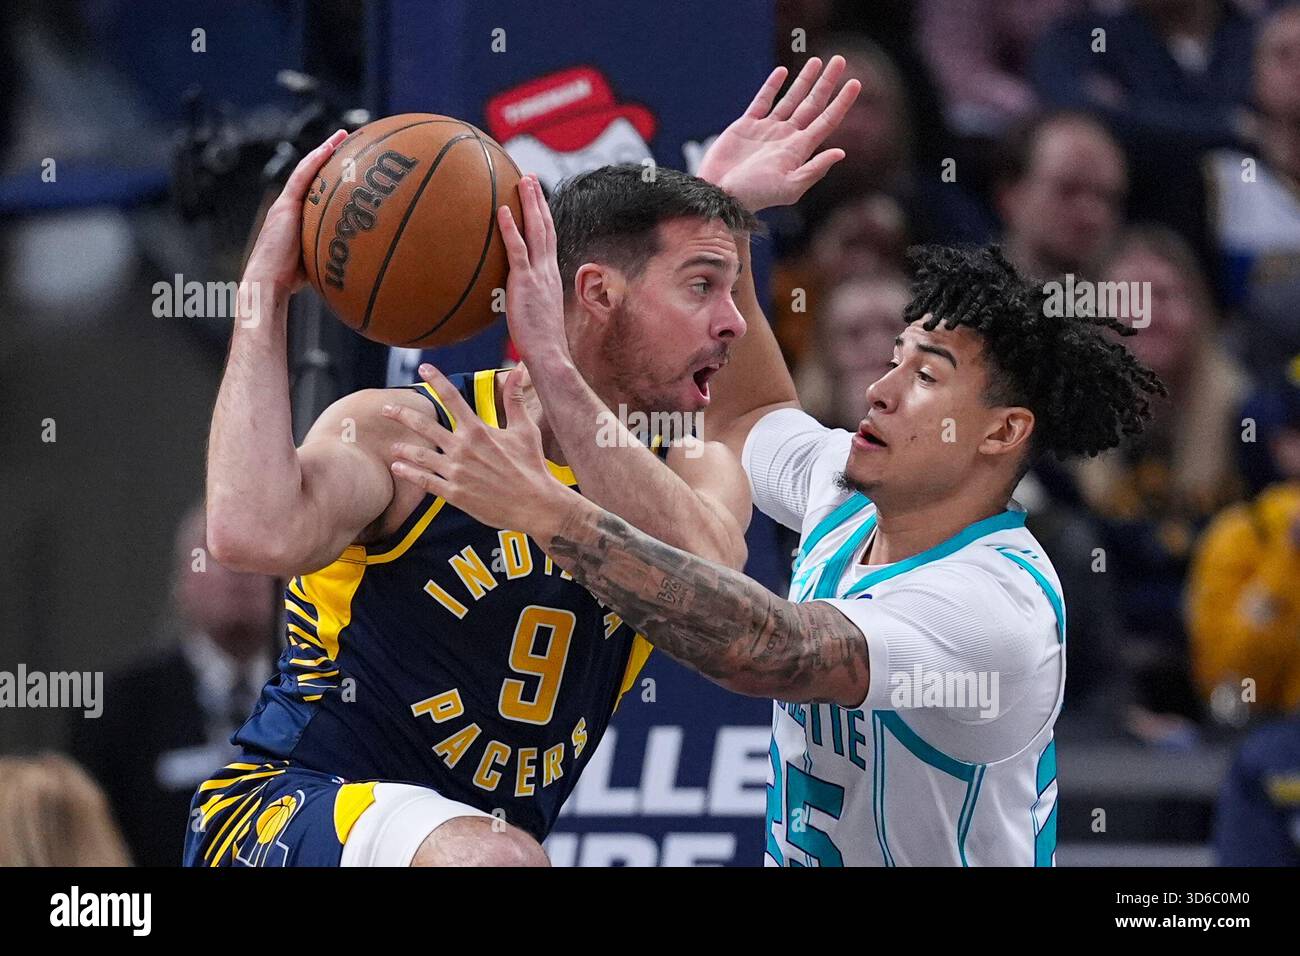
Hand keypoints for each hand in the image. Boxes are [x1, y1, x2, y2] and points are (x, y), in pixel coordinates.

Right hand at [242, 129, 348, 296]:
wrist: (267, 282)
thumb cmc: (290, 280)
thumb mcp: (315, 260)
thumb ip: (330, 251)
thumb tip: (357, 259)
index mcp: (296, 217)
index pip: (316, 189)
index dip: (330, 173)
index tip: (347, 162)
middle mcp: (289, 206)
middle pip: (313, 174)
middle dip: (330, 155)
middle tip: (350, 140)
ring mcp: (286, 204)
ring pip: (308, 170)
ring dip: (325, 150)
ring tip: (344, 135)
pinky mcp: (285, 206)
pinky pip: (302, 177)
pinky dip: (316, 160)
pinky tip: (329, 148)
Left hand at [382, 363, 572, 532]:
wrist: (534, 504)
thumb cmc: (531, 466)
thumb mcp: (525, 430)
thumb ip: (514, 400)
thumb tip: (519, 370)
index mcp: (478, 430)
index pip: (453, 398)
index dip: (437, 380)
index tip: (423, 368)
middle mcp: (463, 448)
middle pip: (425, 426)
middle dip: (402, 414)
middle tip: (386, 408)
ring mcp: (456, 471)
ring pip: (420, 455)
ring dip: (404, 448)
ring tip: (393, 445)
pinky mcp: (454, 493)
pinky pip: (425, 481)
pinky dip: (409, 473)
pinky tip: (398, 468)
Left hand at [498, 174, 569, 367]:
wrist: (549, 352)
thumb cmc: (541, 341)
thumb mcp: (534, 312)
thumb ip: (526, 298)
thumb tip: (512, 296)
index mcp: (551, 275)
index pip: (549, 239)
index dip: (544, 216)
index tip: (538, 198)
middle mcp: (548, 269)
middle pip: (545, 227)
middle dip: (538, 200)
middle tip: (530, 178)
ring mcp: (538, 273)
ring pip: (536, 230)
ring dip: (529, 203)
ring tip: (522, 180)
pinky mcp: (525, 281)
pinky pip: (517, 249)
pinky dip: (510, 228)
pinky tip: (502, 210)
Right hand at [697, 56, 860, 212]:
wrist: (721, 195)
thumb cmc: (755, 196)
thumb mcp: (789, 188)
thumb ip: (814, 170)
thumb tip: (841, 152)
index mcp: (799, 150)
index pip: (827, 121)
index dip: (842, 102)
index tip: (855, 82)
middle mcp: (786, 137)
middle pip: (813, 104)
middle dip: (827, 82)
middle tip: (840, 60)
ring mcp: (767, 130)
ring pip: (791, 98)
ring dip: (804, 80)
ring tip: (817, 61)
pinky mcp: (746, 126)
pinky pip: (763, 101)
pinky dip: (772, 86)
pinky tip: (783, 72)